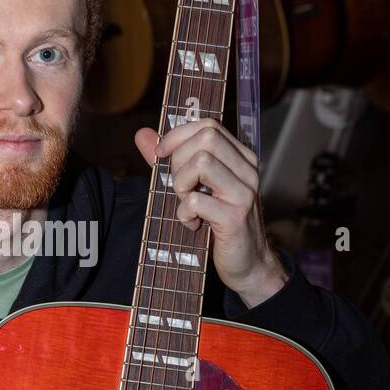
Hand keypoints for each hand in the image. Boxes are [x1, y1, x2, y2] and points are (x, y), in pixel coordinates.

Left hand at [134, 118, 287, 307]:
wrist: (248, 264)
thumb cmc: (218, 224)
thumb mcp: (195, 187)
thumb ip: (170, 160)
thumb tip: (142, 134)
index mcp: (241, 158)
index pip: (209, 126)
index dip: (178, 135)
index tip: (161, 153)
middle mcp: (247, 170)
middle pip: (206, 139)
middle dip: (179, 160)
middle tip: (180, 187)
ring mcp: (244, 193)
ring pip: (202, 163)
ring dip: (181, 185)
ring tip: (186, 204)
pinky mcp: (235, 217)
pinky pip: (196, 200)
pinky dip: (184, 213)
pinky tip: (192, 224)